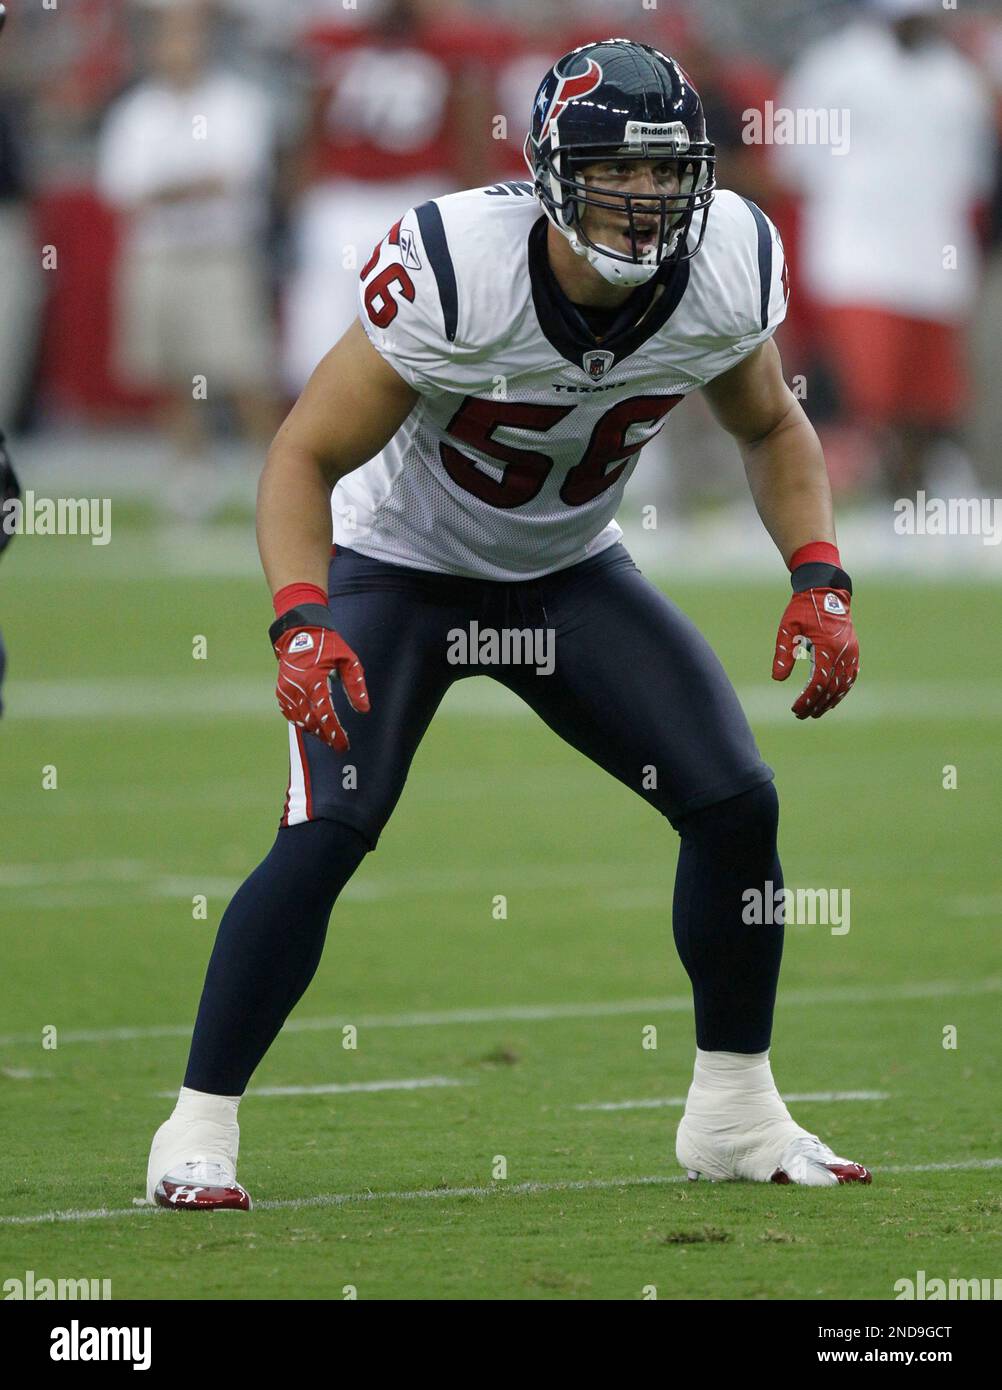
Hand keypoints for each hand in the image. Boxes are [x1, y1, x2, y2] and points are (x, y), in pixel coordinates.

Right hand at [268, 604, 369, 750]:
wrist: (299, 632)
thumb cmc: (328, 646)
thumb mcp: (349, 661)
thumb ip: (356, 685)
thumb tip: (364, 709)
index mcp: (314, 680)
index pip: (325, 714)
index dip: (334, 733)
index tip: (343, 745)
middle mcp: (297, 688)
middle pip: (312, 722)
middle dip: (326, 736)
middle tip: (340, 744)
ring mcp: (286, 691)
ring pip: (301, 721)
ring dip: (315, 731)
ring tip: (329, 736)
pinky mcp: (281, 692)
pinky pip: (291, 715)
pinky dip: (303, 722)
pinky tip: (314, 725)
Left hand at [772, 587, 857, 719]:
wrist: (826, 591)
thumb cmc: (803, 609)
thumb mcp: (788, 628)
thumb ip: (783, 653)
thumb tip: (778, 679)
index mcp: (828, 647)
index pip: (819, 682)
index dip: (807, 698)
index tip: (795, 708)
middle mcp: (843, 653)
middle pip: (832, 688)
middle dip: (816, 704)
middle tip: (801, 715)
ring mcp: (851, 653)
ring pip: (844, 685)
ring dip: (830, 701)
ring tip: (815, 712)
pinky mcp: (853, 651)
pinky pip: (850, 677)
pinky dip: (841, 691)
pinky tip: (831, 699)